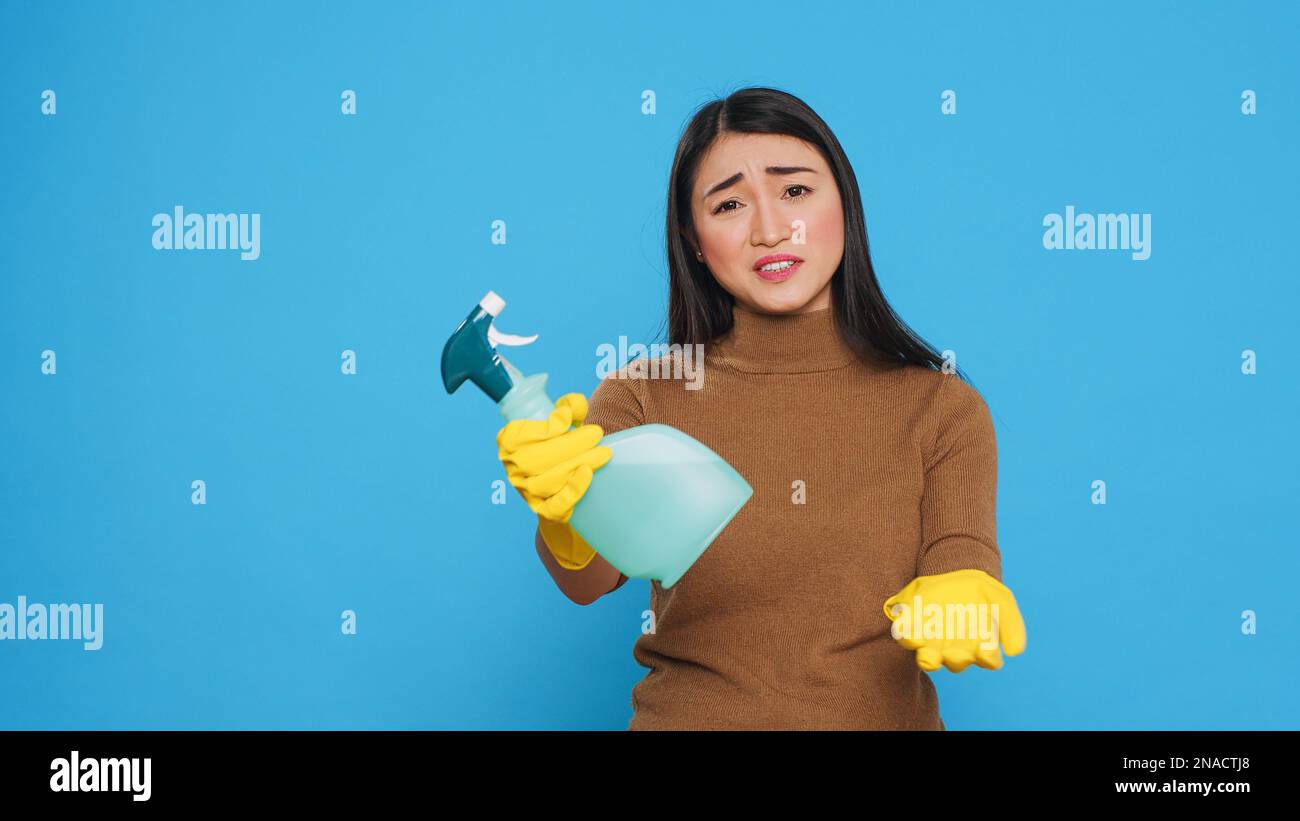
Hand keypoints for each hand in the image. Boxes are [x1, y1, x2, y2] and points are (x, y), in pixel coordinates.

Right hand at [496, 392, 611, 523]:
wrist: (563, 490)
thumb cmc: (561, 449)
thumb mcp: (562, 426)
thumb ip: (568, 410)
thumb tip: (575, 405)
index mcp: (509, 444)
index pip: (518, 438)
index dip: (542, 428)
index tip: (568, 418)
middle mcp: (513, 470)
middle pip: (536, 459)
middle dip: (570, 444)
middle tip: (596, 433)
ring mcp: (527, 494)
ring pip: (547, 480)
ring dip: (578, 462)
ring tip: (603, 452)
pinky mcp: (545, 513)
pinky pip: (555, 506)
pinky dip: (572, 489)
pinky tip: (587, 474)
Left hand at [883, 569, 1026, 672]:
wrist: (953, 570)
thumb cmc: (979, 591)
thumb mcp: (1000, 600)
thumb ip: (1012, 624)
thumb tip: (1015, 652)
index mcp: (980, 645)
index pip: (988, 660)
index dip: (987, 658)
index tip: (985, 649)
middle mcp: (955, 648)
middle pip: (956, 663)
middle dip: (955, 659)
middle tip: (953, 651)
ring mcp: (932, 641)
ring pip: (928, 659)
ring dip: (926, 656)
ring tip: (924, 645)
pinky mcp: (912, 627)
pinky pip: (904, 637)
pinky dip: (903, 634)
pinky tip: (904, 625)